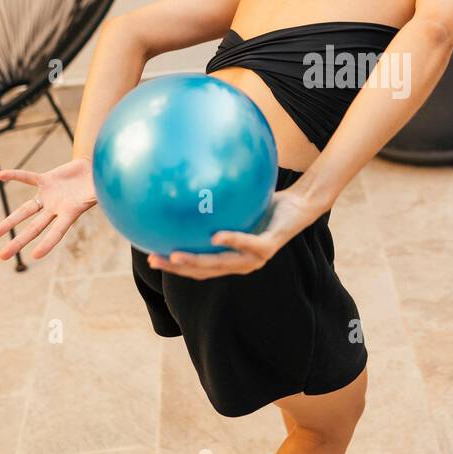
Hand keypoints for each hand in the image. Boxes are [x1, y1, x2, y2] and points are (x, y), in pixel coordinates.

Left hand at [0, 159, 97, 261]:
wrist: (94, 170)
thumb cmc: (102, 185)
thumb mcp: (103, 193)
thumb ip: (101, 196)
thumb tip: (113, 198)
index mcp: (70, 214)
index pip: (57, 232)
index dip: (48, 243)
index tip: (35, 255)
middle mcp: (56, 209)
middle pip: (34, 228)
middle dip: (18, 242)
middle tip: (2, 256)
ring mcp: (49, 196)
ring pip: (26, 210)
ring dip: (10, 221)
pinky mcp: (46, 181)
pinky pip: (27, 178)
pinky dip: (14, 175)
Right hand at [147, 184, 319, 279]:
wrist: (301, 204)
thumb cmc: (267, 203)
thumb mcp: (237, 203)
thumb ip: (216, 200)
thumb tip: (188, 182)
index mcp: (232, 257)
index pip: (199, 268)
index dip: (175, 267)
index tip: (151, 256)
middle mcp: (243, 263)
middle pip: (205, 271)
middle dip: (178, 268)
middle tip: (154, 258)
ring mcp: (256, 257)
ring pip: (223, 264)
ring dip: (198, 261)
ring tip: (176, 255)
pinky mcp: (269, 246)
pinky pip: (248, 244)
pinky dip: (232, 241)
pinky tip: (215, 236)